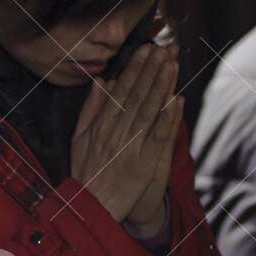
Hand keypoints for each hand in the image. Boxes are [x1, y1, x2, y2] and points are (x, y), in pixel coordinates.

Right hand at [70, 42, 182, 227]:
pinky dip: (168, 117)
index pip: (121, 91)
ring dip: (162, 85)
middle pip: (137, 95)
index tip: (146, 50)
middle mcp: (116, 133)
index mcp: (100, 125)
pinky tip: (177, 99)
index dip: (135, 69)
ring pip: (149, 110)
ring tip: (172, 63)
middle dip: (152, 69)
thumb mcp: (78, 138)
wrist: (90, 207)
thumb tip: (101, 81)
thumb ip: (90, 109)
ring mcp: (131, 148)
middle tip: (164, 48)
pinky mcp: (144, 164)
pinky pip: (158, 136)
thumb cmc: (84, 173)